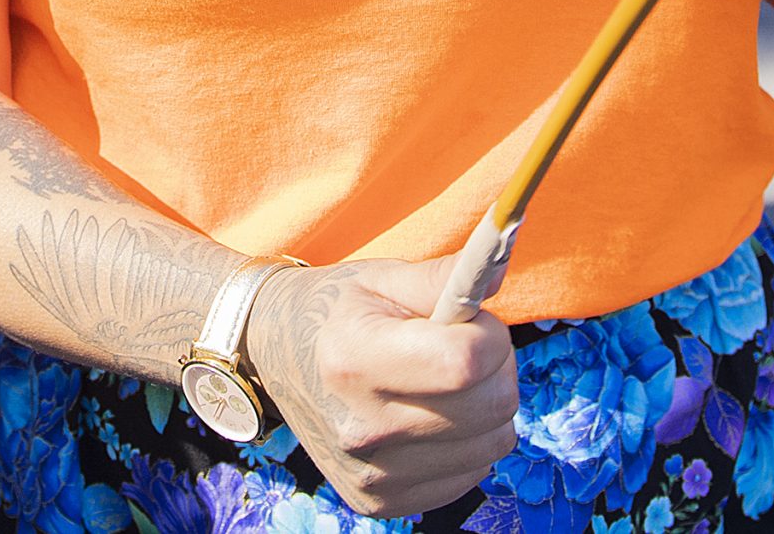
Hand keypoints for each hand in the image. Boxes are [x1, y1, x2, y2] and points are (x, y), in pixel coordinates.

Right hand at [246, 257, 516, 518]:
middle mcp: (360, 429)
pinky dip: (469, 442)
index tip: (474, 320)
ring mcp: (372, 475)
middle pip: (490, 407)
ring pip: (493, 443)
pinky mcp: (382, 502)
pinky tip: (434, 417)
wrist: (275, 359)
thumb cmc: (338, 311)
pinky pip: (473, 474)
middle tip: (464, 345)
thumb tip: (499, 270)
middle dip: (496, 366)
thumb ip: (443, 277)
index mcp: (354, 360)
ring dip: (487, 406)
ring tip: (446, 381)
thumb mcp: (382, 279)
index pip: (464, 363)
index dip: (490, 336)